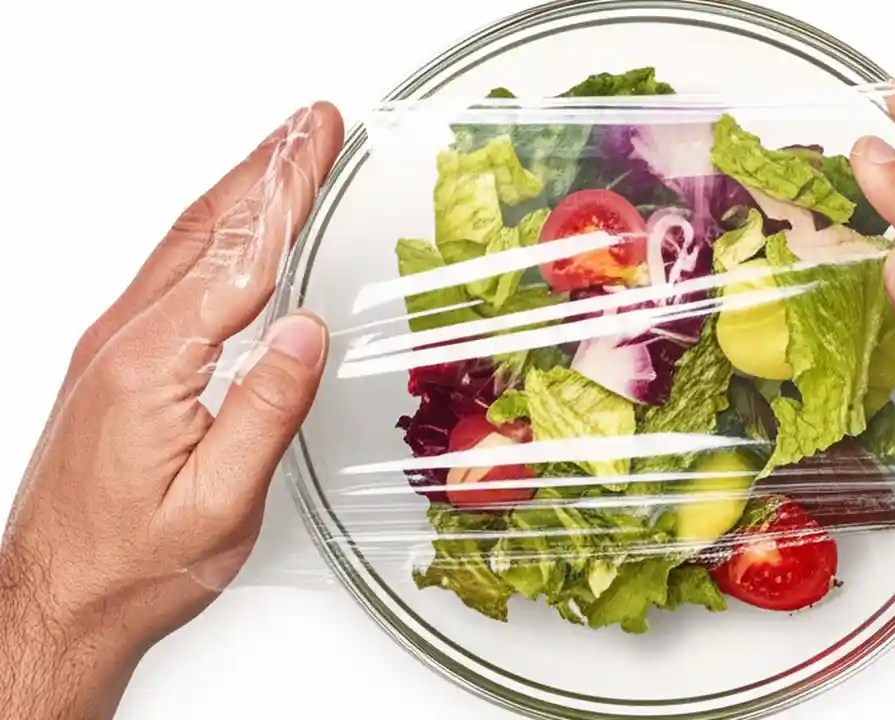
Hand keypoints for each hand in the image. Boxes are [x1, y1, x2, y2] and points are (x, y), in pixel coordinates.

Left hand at [0, 103, 342, 718]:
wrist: (55, 597)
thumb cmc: (132, 561)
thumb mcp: (220, 501)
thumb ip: (266, 409)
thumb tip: (306, 330)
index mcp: (153, 365)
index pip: (239, 258)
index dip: (285, 191)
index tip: (317, 140)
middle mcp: (124, 340)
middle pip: (206, 228)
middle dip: (265, 165)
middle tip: (312, 121)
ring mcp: (113, 346)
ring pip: (184, 243)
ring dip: (239, 189)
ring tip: (284, 153)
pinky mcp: (114, 361)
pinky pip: (171, 272)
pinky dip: (215, 231)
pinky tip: (237, 227)